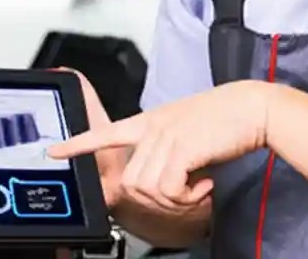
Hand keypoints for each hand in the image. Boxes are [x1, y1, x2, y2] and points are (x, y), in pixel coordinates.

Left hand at [46, 80, 273, 213]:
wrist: (253, 108)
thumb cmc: (228, 119)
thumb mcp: (189, 129)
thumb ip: (170, 147)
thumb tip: (164, 179)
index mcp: (152, 120)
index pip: (107, 132)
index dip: (78, 144)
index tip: (54, 151)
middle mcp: (153, 127)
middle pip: (130, 180)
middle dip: (156, 197)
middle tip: (185, 192)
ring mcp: (165, 136)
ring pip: (146, 188)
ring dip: (175, 199)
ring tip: (198, 186)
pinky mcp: (181, 147)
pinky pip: (168, 189)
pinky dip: (188, 197)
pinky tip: (205, 184)